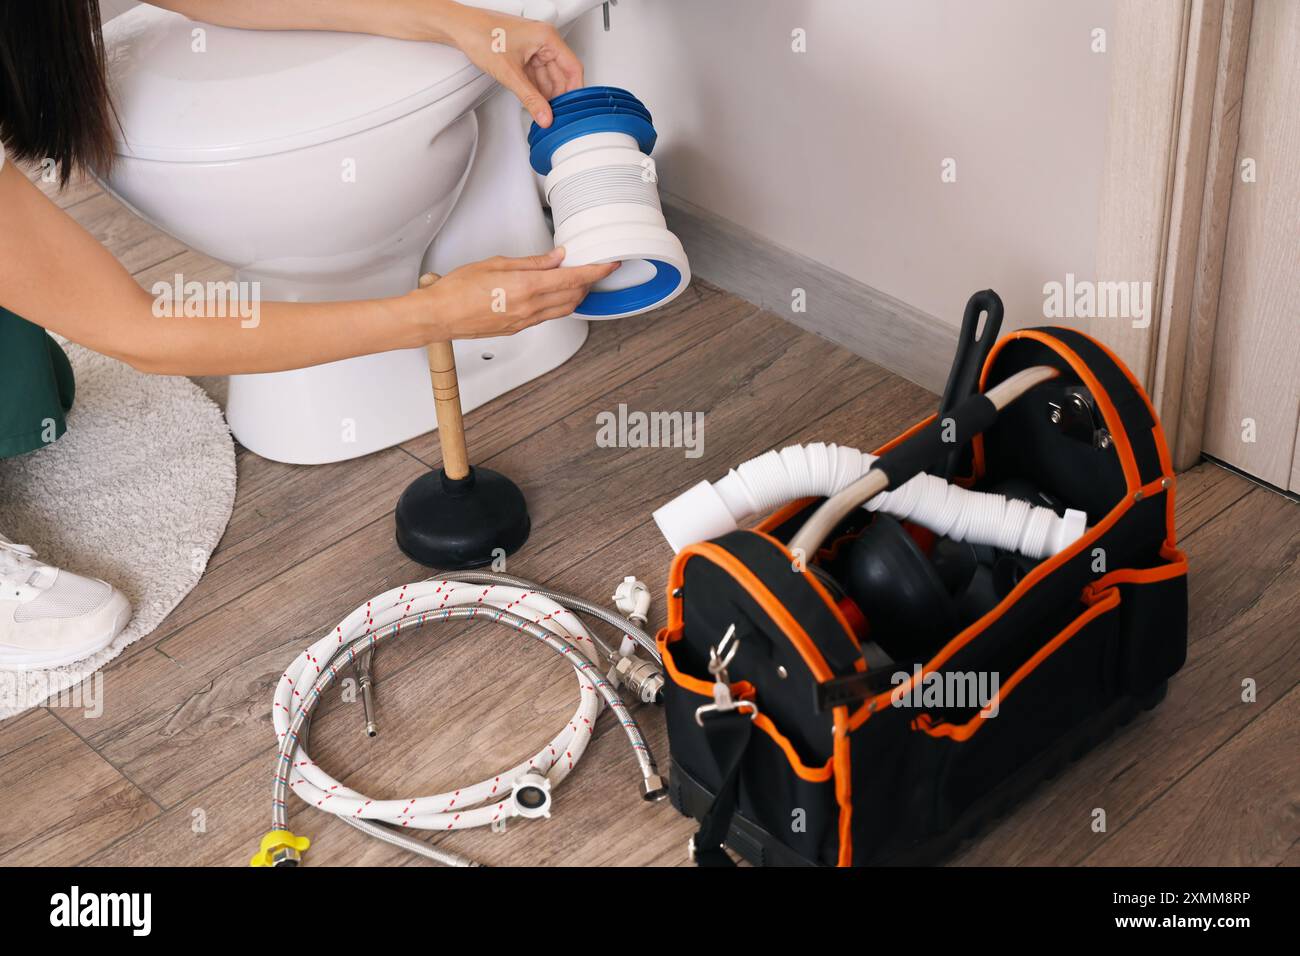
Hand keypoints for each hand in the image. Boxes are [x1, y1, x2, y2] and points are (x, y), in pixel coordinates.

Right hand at [413, 248, 617, 338]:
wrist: (440, 316)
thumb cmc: (458, 290)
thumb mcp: (497, 264)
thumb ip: (531, 262)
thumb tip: (556, 258)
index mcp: (526, 287)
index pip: (573, 279)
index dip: (595, 272)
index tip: (609, 264)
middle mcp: (530, 308)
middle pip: (573, 296)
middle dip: (588, 282)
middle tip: (592, 267)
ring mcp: (526, 321)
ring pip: (564, 309)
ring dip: (575, 295)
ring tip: (577, 280)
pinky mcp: (519, 328)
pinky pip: (548, 316)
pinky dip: (559, 304)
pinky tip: (554, 293)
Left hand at [442, 3, 583, 125]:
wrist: (460, 28)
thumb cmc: (481, 35)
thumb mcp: (510, 73)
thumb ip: (530, 98)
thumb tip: (544, 115)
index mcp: (547, 37)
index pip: (573, 67)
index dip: (575, 91)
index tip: (574, 108)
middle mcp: (543, 41)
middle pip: (561, 74)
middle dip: (559, 96)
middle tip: (557, 116)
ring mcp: (533, 47)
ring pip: (548, 76)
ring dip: (547, 95)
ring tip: (544, 113)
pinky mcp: (524, 54)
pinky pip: (537, 75)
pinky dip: (537, 90)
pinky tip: (535, 103)